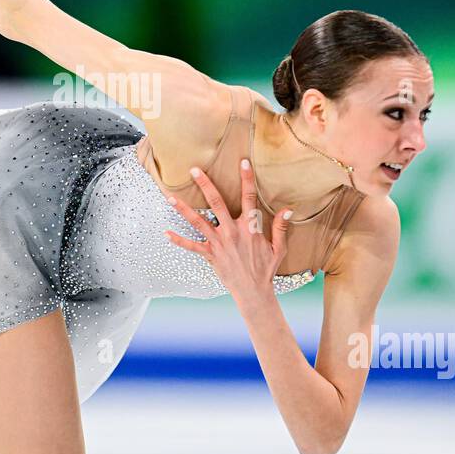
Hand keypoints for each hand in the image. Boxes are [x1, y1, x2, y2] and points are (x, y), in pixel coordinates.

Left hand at [163, 159, 292, 306]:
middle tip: (194, 170)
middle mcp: (232, 232)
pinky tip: (166, 233)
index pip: (249, 198)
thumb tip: (288, 209)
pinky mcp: (211, 255)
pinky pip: (192, 246)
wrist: (254, 292)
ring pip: (198, 222)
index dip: (247, 179)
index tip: (242, 162)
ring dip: (183, 209)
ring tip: (170, 197)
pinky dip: (179, 240)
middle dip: (205, 185)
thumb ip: (281, 227)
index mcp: (250, 228)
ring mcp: (219, 243)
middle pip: (216, 203)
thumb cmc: (266, 269)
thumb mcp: (279, 248)